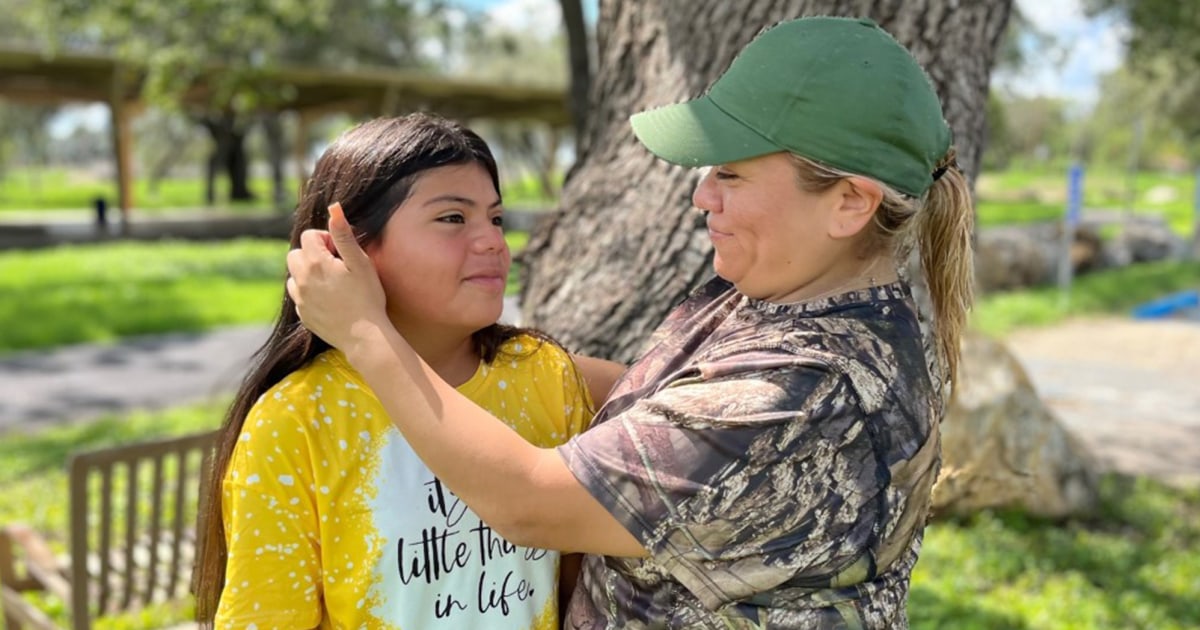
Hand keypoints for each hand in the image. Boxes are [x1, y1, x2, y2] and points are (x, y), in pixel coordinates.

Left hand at [286, 203, 388, 350]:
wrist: (364, 336)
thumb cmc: (367, 297)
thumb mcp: (360, 263)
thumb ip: (343, 234)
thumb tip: (333, 207)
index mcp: (314, 263)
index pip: (309, 236)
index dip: (326, 240)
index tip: (342, 253)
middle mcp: (300, 280)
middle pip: (295, 254)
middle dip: (313, 254)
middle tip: (336, 266)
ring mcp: (300, 299)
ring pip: (293, 275)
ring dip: (308, 274)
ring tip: (332, 283)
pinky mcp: (302, 315)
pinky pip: (298, 296)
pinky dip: (309, 292)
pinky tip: (330, 300)